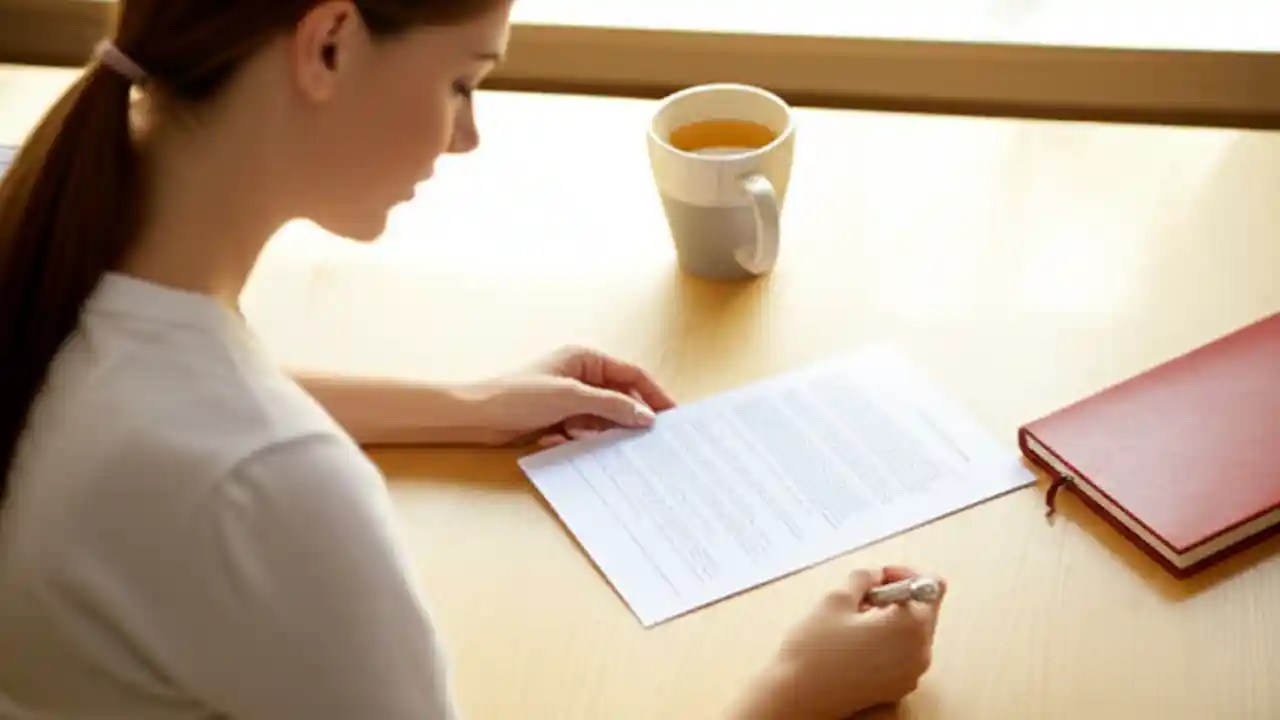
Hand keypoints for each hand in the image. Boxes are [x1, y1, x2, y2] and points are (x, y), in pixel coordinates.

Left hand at [470, 345, 676, 446]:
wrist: (476, 416)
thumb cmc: (519, 396)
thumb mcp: (571, 398)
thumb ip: (612, 406)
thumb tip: (646, 416)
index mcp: (586, 359)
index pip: (632, 375)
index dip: (653, 395)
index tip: (671, 417)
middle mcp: (581, 375)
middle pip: (619, 398)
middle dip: (623, 419)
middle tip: (641, 442)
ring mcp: (570, 397)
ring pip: (601, 418)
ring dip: (594, 432)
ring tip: (578, 437)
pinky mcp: (558, 418)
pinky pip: (582, 431)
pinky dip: (576, 439)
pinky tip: (556, 440)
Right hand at [729, 567, 945, 719]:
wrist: (798, 697)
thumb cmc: (815, 650)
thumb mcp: (836, 598)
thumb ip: (864, 577)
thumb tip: (877, 574)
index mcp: (910, 626)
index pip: (931, 586)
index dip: (905, 574)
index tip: (880, 577)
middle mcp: (920, 652)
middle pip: (924, 609)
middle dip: (897, 597)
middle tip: (862, 597)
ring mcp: (911, 674)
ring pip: (913, 633)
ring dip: (891, 619)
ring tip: (855, 621)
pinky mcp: (898, 688)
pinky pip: (903, 655)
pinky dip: (888, 642)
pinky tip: (857, 643)